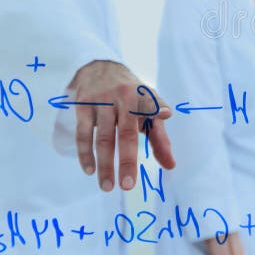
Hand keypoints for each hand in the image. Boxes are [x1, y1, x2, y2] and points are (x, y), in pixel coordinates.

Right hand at [68, 60, 175, 190]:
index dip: (159, 121)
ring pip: (103, 138)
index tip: (166, 127)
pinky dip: (85, 153)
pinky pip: (83, 133)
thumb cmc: (131, 96)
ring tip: (108, 187)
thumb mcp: (148, 109)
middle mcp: (124, 99)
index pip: (153, 112)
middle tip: (128, 185)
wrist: (100, 67)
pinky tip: (89, 170)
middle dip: (127, 161)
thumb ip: (159, 137)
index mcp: (143, 98)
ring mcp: (102, 102)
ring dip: (104, 164)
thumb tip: (171, 165)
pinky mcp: (83, 106)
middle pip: (126, 134)